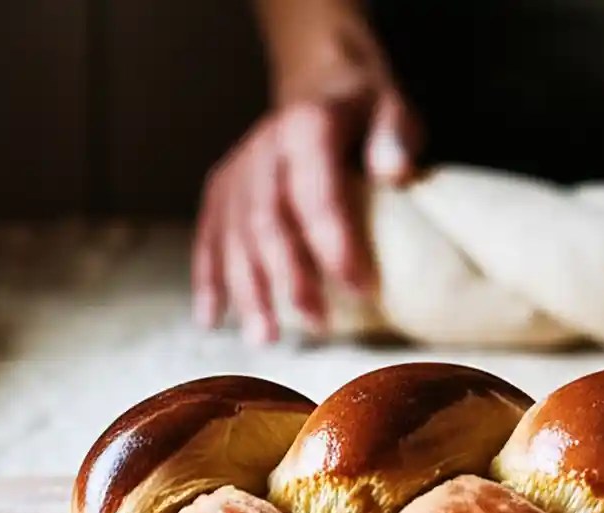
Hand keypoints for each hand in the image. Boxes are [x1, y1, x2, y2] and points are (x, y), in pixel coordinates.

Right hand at [192, 1, 420, 343]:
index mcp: (306, 128)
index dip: (336, 243)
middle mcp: (263, 149)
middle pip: (269, 221)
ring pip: (235, 235)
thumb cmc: (367, 109)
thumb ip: (395, 135)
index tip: (362, 289)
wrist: (321, 82)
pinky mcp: (223, 188)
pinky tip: (210, 320)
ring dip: (247, 290)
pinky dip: (208, 278)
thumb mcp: (392, 107)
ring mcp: (238, 170)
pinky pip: (209, 235)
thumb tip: (395, 172)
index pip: (316, 193)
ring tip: (264, 339)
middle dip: (289, 278)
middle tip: (317, 325)